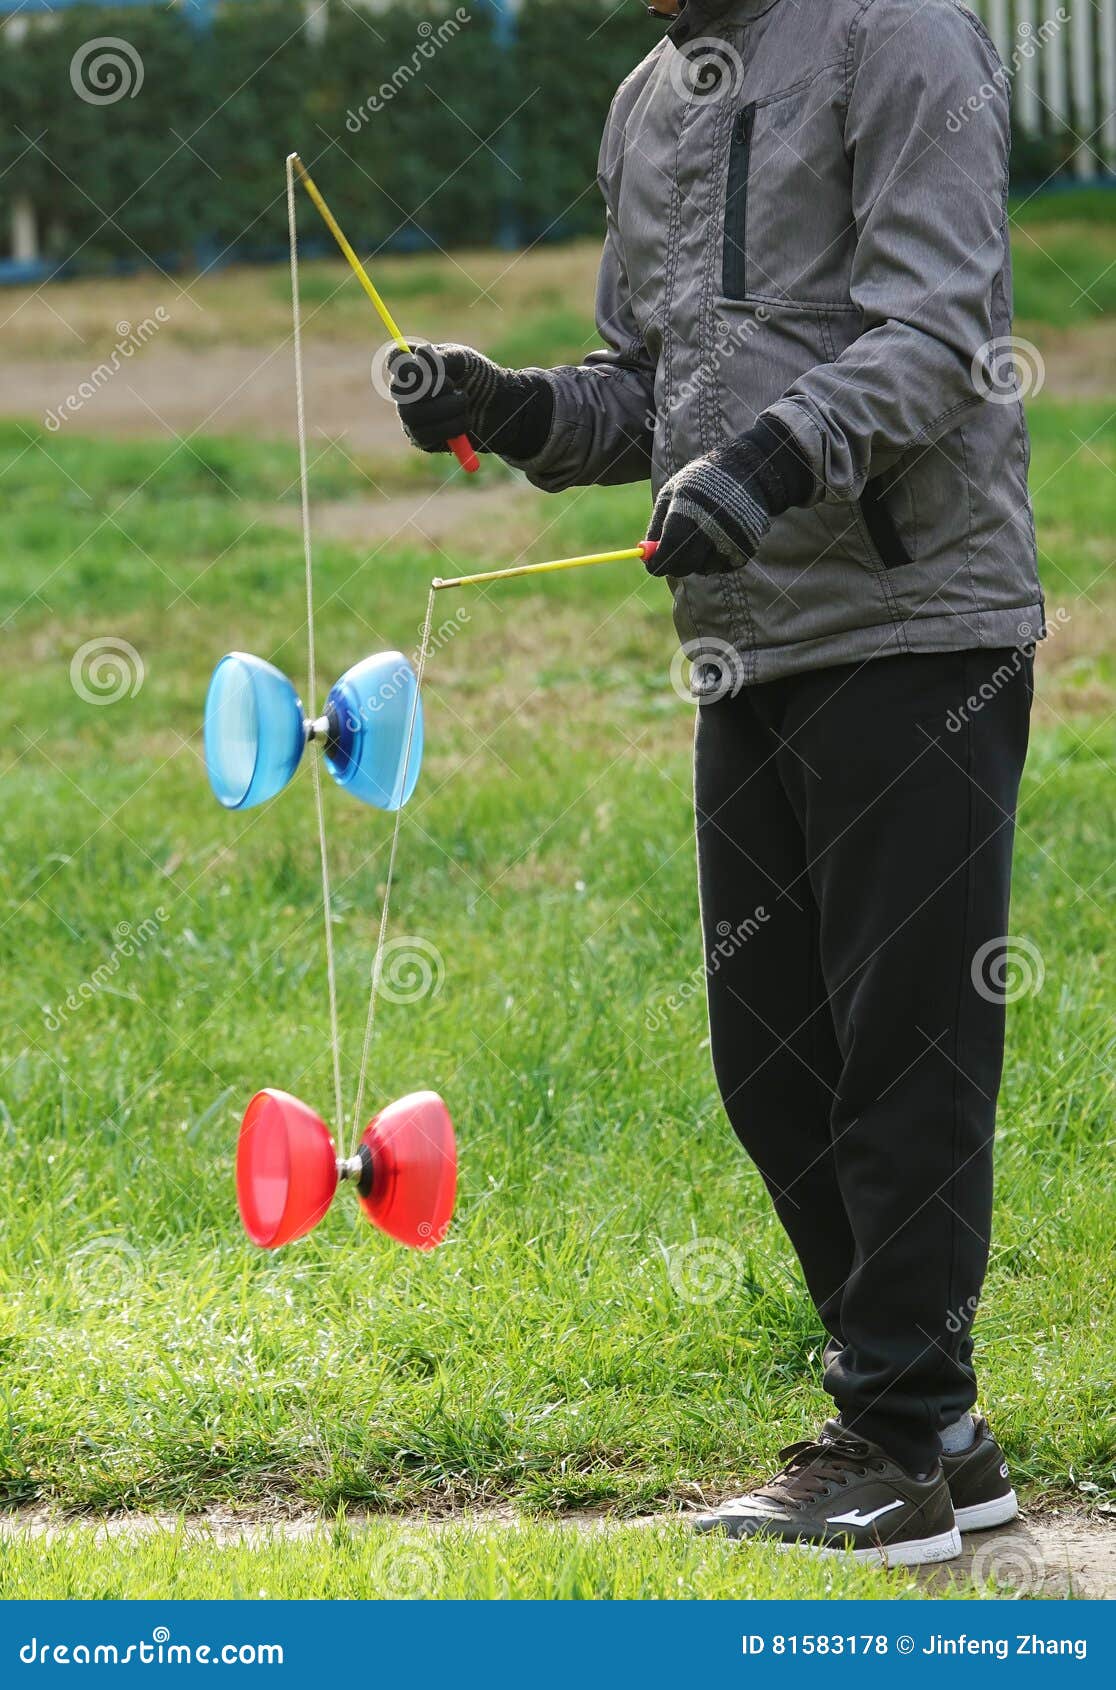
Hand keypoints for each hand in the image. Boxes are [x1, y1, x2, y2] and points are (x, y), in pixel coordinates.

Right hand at [388, 343, 553, 461]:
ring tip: (464, 401)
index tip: (423, 359)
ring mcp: (411, 416)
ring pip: (412, 414)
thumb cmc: (478, 378)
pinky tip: (465, 421)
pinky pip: (425, 434)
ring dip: (443, 407)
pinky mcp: (422, 439)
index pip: (395, 359)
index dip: (403, 361)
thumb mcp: (463, 360)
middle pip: (399, 388)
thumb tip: (420, 355)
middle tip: (453, 385)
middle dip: (429, 387)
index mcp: (414, 365)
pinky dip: (449, 426)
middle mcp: (407, 391)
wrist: (499, 407)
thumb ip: (442, 358)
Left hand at [644, 421, 814, 578]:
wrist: (746, 472)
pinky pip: (724, 567)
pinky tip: (718, 538)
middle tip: (671, 562)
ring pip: (705, 568)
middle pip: (686, 564)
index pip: (670, 547)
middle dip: (675, 567)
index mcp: (689, 508)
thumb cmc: (699, 483)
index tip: (653, 566)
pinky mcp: (747, 547)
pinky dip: (717, 559)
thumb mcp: (672, 493)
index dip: (658, 563)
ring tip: (701, 537)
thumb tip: (647, 558)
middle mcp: (712, 525)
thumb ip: (658, 526)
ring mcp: (732, 538)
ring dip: (698, 561)